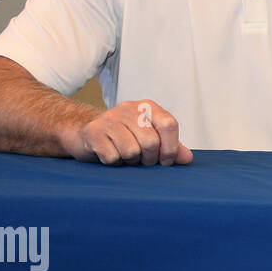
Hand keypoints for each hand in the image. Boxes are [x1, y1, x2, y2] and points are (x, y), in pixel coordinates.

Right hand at [65, 99, 192, 165]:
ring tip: (124, 155)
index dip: (170, 148)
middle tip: (142, 160)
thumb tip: (187, 158)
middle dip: (149, 159)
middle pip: (151, 142)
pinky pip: (112, 157)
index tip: (165, 161)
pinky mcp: (93, 132)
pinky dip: (114, 163)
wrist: (84, 132)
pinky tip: (110, 155)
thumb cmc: (123, 137)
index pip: (169, 125)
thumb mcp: (149, 138)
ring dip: (130, 161)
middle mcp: (129, 108)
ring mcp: (109, 118)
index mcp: (148, 107)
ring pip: (131, 151)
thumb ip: (170, 147)